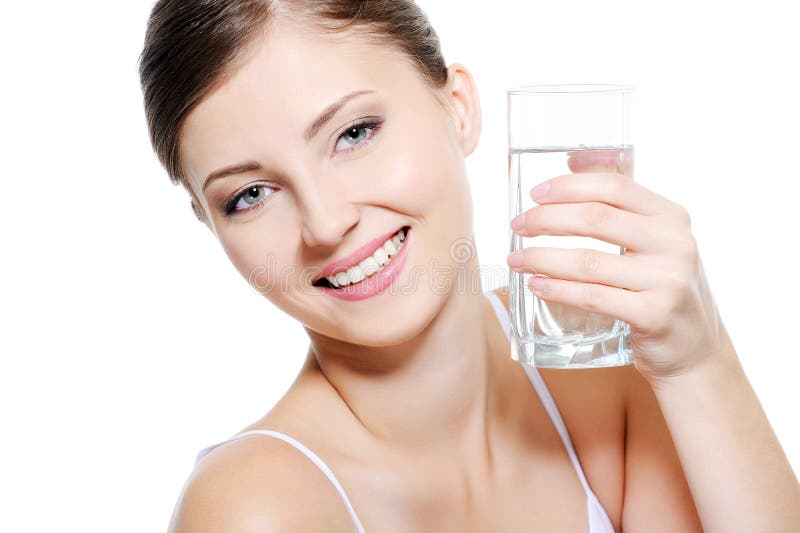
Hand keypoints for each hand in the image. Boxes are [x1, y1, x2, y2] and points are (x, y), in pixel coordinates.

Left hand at [507, 151, 734, 384]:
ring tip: (516, 259)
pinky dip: (557, 290)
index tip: (534, 193)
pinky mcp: (654, 315)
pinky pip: (593, 297)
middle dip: (546, 219)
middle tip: (516, 225)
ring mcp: (668, 281)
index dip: (568, 187)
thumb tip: (573, 161)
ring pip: (588, 262)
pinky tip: (535, 285)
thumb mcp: (653, 240)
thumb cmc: (662, 288)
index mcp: (671, 217)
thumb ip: (620, 205)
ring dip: (542, 258)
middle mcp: (674, 244)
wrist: (696, 349)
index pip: (614, 187)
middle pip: (595, 219)